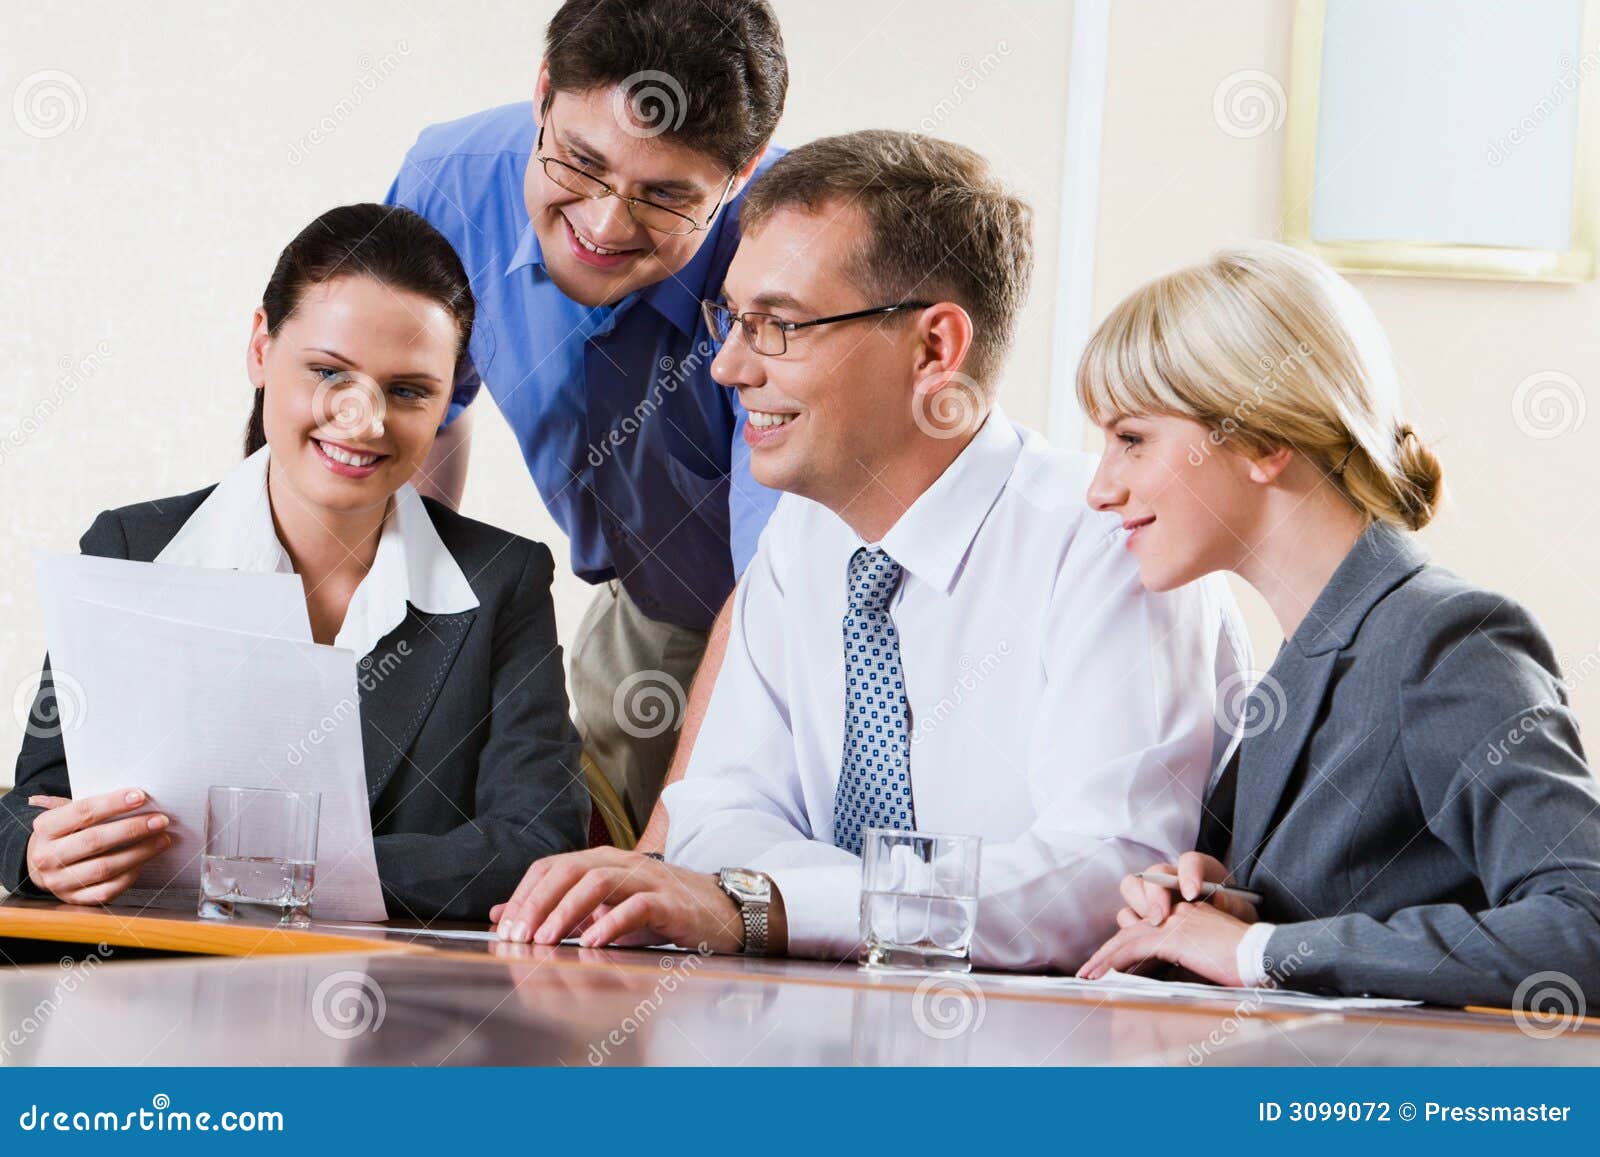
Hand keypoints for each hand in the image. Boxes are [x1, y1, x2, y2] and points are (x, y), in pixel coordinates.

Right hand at [24, 788, 170, 904]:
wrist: (44, 866)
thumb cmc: (68, 833)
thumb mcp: (69, 814)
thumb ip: (94, 806)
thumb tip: (137, 796)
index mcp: (45, 829)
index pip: (82, 812)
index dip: (112, 803)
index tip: (141, 796)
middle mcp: (47, 857)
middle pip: (95, 841)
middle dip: (132, 829)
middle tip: (160, 820)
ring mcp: (60, 881)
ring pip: (104, 867)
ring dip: (139, 852)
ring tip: (163, 839)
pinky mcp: (75, 899)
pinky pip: (107, 890)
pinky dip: (130, 875)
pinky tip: (145, 862)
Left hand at [489, 848, 753, 954]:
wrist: (721, 912)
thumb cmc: (661, 912)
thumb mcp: (604, 911)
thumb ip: (559, 911)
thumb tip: (505, 914)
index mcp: (601, 860)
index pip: (551, 866)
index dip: (525, 895)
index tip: (505, 928)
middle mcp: (621, 862)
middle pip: (569, 870)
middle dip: (538, 903)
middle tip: (519, 937)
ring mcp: (647, 878)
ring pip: (598, 882)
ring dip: (566, 912)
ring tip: (546, 940)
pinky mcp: (671, 901)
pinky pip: (637, 906)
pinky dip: (611, 923)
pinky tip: (593, 944)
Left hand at [1077, 900, 1251, 985]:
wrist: (1263, 955)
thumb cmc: (1246, 963)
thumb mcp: (1211, 958)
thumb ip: (1189, 960)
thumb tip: (1166, 976)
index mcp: (1188, 916)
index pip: (1146, 924)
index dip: (1125, 942)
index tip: (1110, 961)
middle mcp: (1178, 913)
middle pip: (1131, 927)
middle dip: (1108, 950)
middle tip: (1090, 970)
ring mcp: (1175, 922)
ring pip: (1127, 935)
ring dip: (1104, 957)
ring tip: (1088, 975)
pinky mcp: (1174, 936)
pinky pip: (1134, 947)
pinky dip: (1114, 961)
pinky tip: (1102, 974)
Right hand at [1118, 851, 1257, 925]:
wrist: (1227, 939)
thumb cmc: (1234, 919)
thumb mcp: (1242, 914)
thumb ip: (1234, 905)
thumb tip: (1220, 899)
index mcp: (1200, 871)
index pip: (1190, 862)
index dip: (1188, 874)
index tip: (1191, 893)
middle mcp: (1172, 879)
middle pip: (1153, 873)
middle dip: (1154, 894)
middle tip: (1161, 917)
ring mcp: (1155, 896)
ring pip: (1132, 887)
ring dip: (1138, 907)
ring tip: (1152, 928)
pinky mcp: (1144, 916)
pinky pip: (1126, 914)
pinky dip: (1131, 925)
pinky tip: (1144, 939)